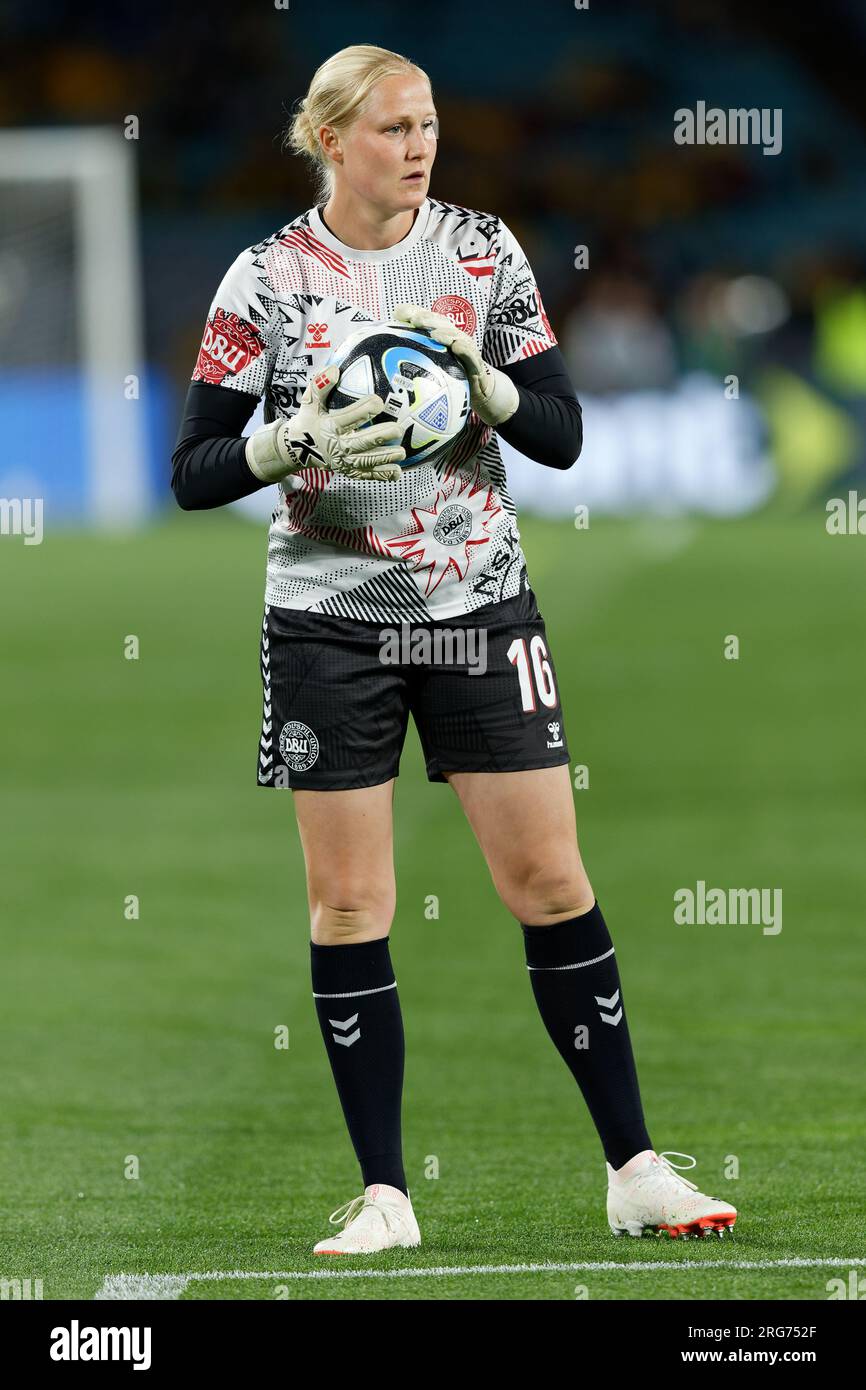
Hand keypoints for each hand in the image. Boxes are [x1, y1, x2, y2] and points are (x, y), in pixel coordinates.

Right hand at [245, 364, 404, 482]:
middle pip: (361, 442)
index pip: (349, 417)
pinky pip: (366, 474)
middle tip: (398, 430)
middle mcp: (337, 446)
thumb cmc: (308, 421)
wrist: (295, 450)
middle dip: (380, 436)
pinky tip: (397, 472)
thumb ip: (320, 384)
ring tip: (401, 452)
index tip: (379, 402)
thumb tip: (335, 369)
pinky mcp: (348, 471)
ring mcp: (343, 461)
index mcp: (329, 426)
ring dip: (385, 457)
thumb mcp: (309, 402)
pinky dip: (381, 475)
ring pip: (366, 460)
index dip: (364, 409)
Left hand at [392, 303, 518, 427]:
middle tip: (414, 320)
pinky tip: (455, 347)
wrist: (476, 390)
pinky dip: (463, 348)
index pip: (423, 317)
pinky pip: (470, 353)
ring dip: (445, 331)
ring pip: (455, 334)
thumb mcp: (428, 365)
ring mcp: (464, 346)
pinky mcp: (475, 360)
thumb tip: (383, 355)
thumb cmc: (449, 375)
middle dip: (427, 318)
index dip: (412, 312)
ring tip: (434, 333)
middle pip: (439, 322)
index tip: (398, 313)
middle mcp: (451, 335)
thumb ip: (409, 357)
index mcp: (437, 333)